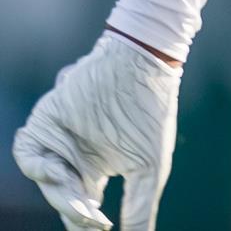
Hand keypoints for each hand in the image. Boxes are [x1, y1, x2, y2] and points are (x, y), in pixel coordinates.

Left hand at [13, 31, 181, 230]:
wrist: (142, 67)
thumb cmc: (151, 116)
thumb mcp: (150, 170)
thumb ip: (140, 208)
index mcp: (96, 169)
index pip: (84, 206)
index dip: (90, 222)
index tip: (103, 228)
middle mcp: (73, 159)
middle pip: (64, 199)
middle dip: (77, 213)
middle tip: (95, 221)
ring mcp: (57, 142)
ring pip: (47, 182)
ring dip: (62, 195)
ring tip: (86, 203)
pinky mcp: (44, 123)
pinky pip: (28, 155)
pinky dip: (38, 167)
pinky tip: (59, 169)